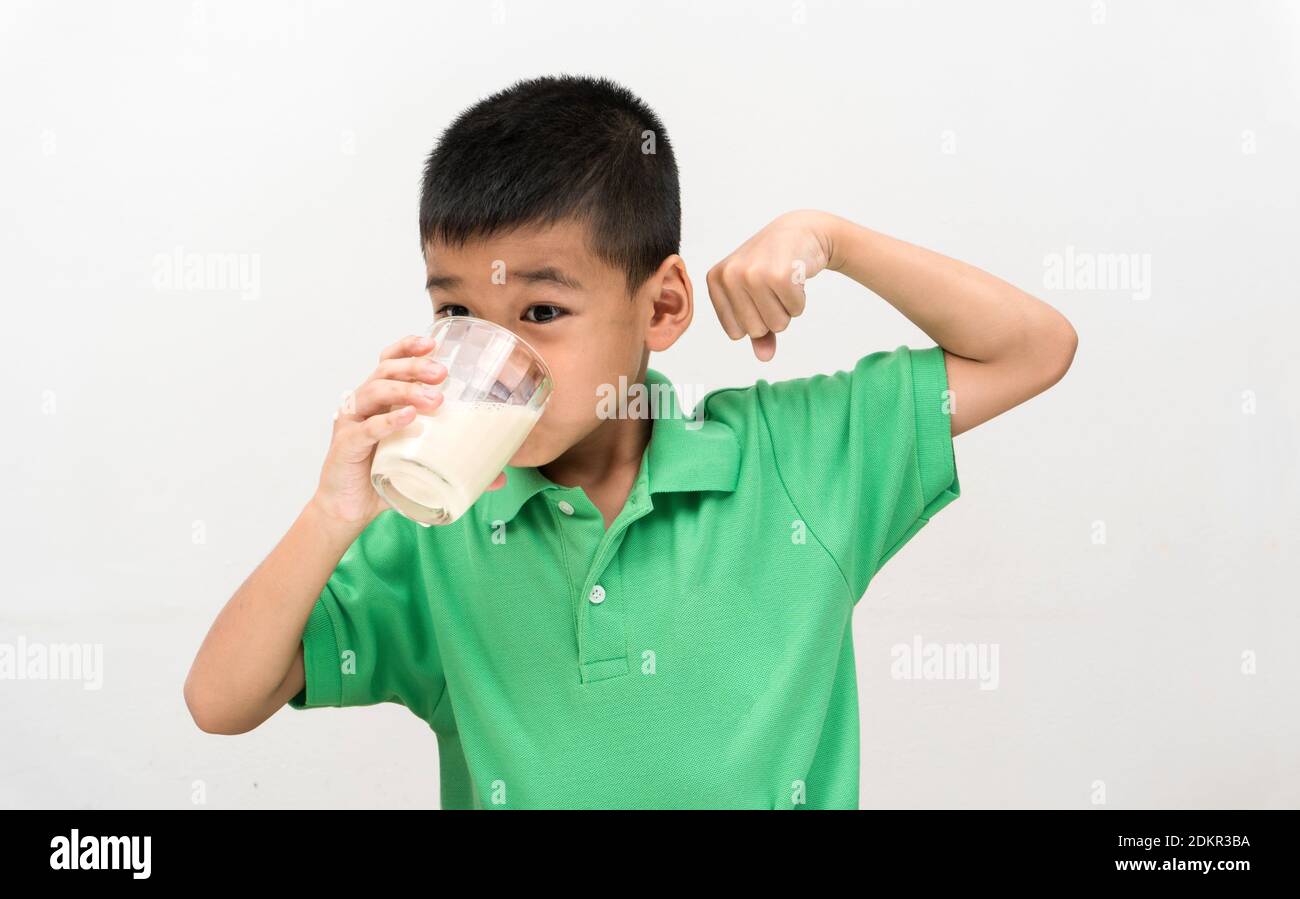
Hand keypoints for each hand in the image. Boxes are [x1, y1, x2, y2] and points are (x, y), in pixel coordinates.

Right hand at [311, 333, 506, 528]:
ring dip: (406, 391)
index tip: (434, 343)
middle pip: (386, 371)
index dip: (408, 347)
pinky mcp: (346, 445)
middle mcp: (365, 404)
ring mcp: (353, 422)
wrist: (350, 509)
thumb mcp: (423, 467)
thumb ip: (457, 465)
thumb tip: (500, 478)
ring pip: (375, 392)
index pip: (389, 361)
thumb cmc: (384, 478)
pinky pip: (367, 428)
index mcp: (381, 400)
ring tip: (434, 400)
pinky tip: (408, 418)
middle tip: (442, 374)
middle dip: (415, 367)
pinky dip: (388, 421)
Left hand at [704, 209, 837, 359]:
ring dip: (788, 309)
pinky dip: (801, 300)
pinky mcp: (780, 274)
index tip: (759, 294)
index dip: (755, 320)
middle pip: (756, 330)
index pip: (736, 333)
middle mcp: (730, 276)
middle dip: (773, 315)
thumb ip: (757, 329)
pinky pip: (795, 310)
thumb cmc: (772, 263)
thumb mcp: (754, 293)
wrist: (801, 230)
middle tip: (775, 286)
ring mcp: (753, 274)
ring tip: (785, 281)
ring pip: (777, 324)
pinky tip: (796, 277)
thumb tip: (764, 358)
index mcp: (715, 280)